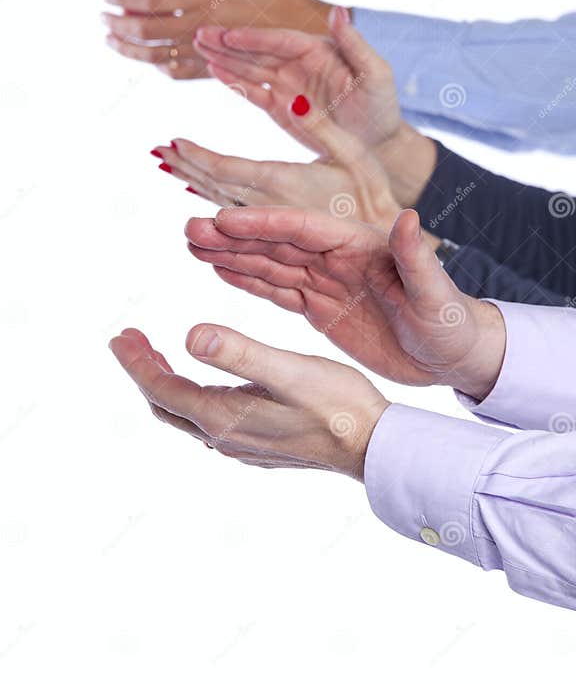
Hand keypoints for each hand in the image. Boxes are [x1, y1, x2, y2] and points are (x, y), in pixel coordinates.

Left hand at [103, 0, 331, 78]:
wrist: (307, 34)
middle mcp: (204, 25)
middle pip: (149, 29)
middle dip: (119, 25)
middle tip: (102, 19)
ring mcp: (209, 50)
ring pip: (158, 55)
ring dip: (130, 49)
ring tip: (112, 41)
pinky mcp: (217, 68)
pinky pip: (180, 72)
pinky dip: (159, 66)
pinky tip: (147, 60)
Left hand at [109, 326, 388, 481]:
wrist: (374, 448)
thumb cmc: (338, 405)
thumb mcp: (288, 370)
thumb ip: (238, 353)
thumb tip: (189, 336)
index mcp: (224, 416)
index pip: (161, 388)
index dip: (135, 362)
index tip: (119, 336)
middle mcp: (225, 436)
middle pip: (166, 403)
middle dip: (144, 370)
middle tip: (130, 340)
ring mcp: (241, 444)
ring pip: (186, 414)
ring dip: (166, 383)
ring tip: (158, 354)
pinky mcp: (258, 445)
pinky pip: (209, 422)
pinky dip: (193, 395)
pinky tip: (207, 383)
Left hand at [150, 94, 402, 228]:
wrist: (388, 257)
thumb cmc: (375, 200)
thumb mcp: (357, 156)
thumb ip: (324, 128)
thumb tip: (293, 98)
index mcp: (285, 185)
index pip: (228, 170)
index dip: (198, 155)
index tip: (173, 140)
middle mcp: (270, 211)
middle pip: (217, 189)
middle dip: (187, 168)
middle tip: (158, 152)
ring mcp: (270, 233)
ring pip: (223, 209)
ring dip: (193, 186)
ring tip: (169, 171)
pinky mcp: (275, 245)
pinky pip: (235, 230)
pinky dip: (214, 215)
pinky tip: (198, 207)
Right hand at [184, 207, 505, 398]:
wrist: (454, 354)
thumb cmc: (451, 322)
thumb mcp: (436, 294)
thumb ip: (417, 258)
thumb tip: (409, 217)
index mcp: (361, 246)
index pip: (304, 229)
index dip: (263, 224)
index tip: (223, 221)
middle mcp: (337, 258)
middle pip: (277, 242)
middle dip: (233, 237)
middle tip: (190, 229)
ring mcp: (326, 282)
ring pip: (271, 265)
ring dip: (232, 256)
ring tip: (192, 246)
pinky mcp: (322, 308)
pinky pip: (278, 291)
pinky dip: (248, 281)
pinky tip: (221, 272)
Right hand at [193, 6, 400, 149]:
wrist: (378, 145)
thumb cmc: (381, 108)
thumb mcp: (375, 74)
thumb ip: (355, 44)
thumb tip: (337, 10)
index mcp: (318, 50)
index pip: (280, 40)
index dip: (253, 38)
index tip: (228, 35)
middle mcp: (299, 62)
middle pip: (258, 49)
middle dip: (228, 42)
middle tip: (199, 33)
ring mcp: (287, 83)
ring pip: (249, 67)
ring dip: (224, 57)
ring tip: (197, 45)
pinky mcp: (280, 107)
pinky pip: (252, 91)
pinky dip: (233, 81)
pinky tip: (212, 70)